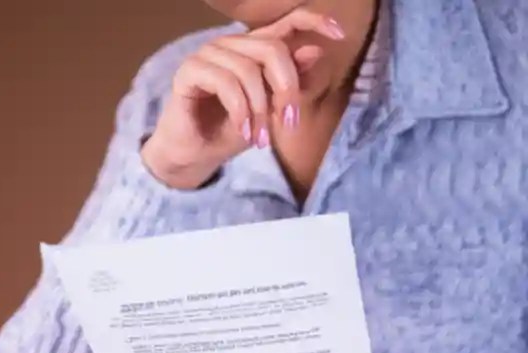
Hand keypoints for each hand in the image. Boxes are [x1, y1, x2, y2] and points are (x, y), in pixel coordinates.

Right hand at [140, 8, 342, 189]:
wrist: (195, 155)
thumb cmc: (230, 131)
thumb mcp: (272, 110)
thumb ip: (292, 83)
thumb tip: (315, 51)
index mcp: (253, 48)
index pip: (287, 21)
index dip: (314, 21)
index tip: (340, 34)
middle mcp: (230, 44)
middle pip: (272, 49)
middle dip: (287, 88)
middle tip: (291, 122)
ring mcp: (207, 54)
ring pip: (249, 69)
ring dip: (260, 109)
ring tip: (262, 137)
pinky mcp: (189, 70)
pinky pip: (225, 82)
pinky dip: (240, 111)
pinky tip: (245, 132)